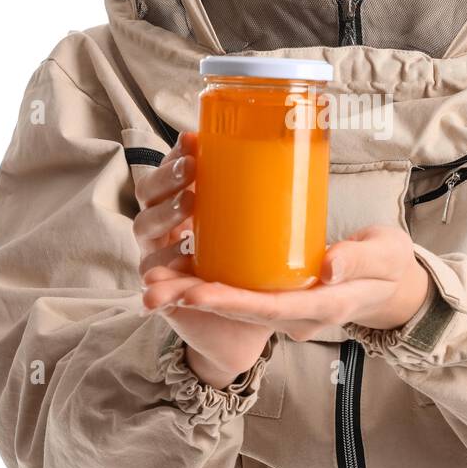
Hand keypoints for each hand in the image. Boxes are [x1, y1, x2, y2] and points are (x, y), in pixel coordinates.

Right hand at [133, 131, 274, 383]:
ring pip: (145, 229)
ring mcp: (160, 259)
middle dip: (166, 177)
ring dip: (163, 214)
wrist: (250, 328)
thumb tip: (321, 192)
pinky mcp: (164, 294)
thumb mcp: (273, 236)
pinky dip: (160, 275)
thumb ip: (283, 207)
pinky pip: (155, 280)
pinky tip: (170, 267)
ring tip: (190, 205)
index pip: (171, 170)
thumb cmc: (261, 272)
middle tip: (193, 169)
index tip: (193, 139)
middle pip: (149, 193)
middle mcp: (167, 227)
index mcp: (187, 204)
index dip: (176, 153)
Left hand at [141, 220, 432, 342]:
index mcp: (324, 306)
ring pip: (236, 305)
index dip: (230, 303)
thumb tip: (327, 268)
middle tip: (154, 289)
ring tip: (153, 284)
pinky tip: (180, 270)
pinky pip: (241, 295)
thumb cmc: (391, 265)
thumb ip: (358, 260)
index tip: (195, 293)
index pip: (270, 309)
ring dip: (194, 295)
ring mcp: (289, 309)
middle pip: (242, 311)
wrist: (395, 284)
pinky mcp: (281, 295)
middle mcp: (300, 315)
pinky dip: (210, 285)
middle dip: (197, 301)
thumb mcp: (384, 256)